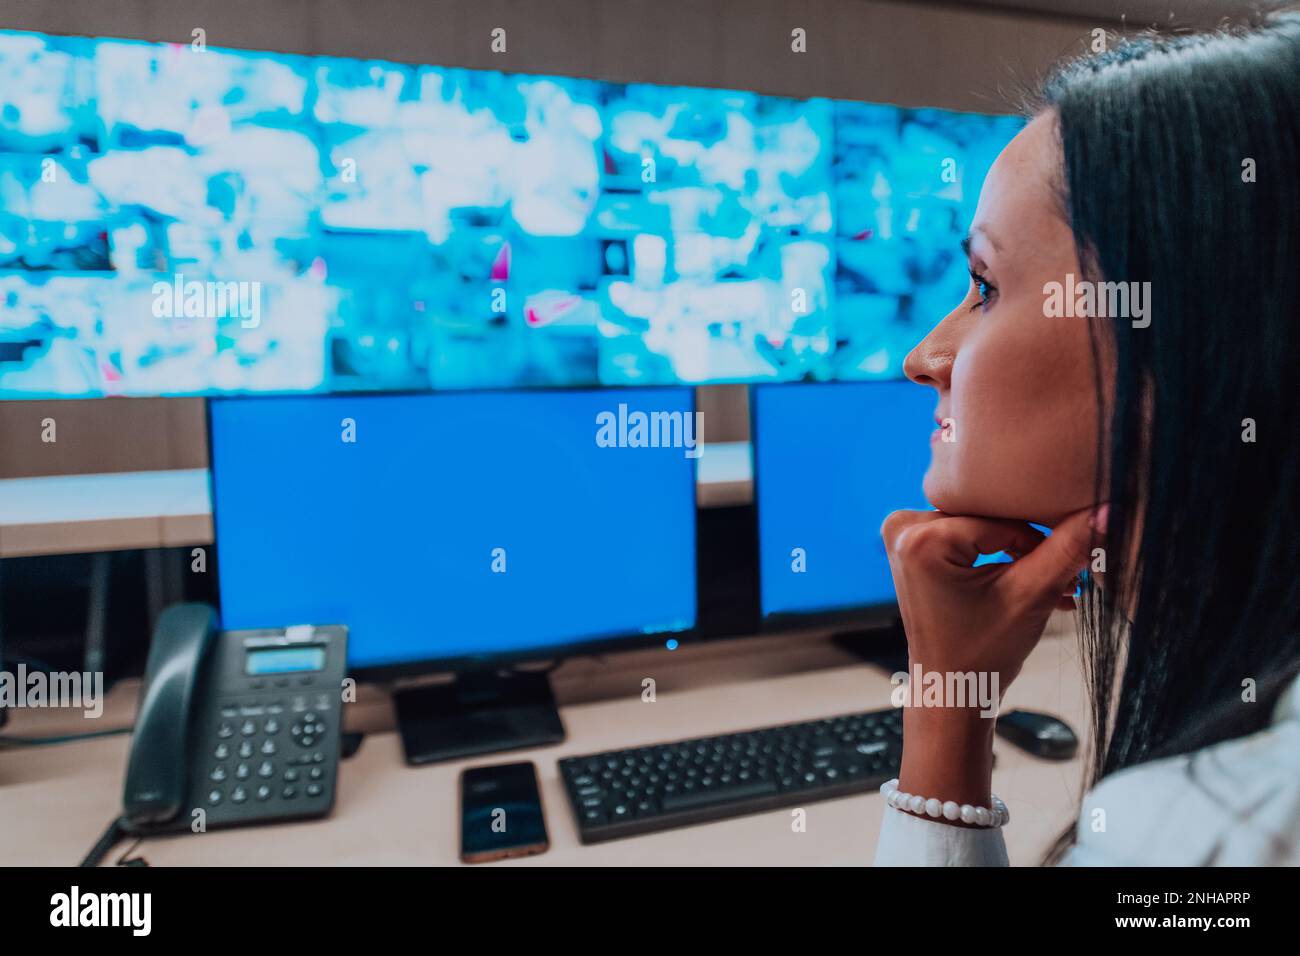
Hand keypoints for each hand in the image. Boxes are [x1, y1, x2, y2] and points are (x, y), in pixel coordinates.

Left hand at [880, 505, 1102, 811]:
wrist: (953, 691)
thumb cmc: (981, 654)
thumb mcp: (1031, 595)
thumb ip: (1069, 549)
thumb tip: (1107, 509)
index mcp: (921, 539)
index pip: (1003, 520)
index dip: (1041, 543)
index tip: (1069, 567)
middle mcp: (903, 530)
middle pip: (990, 519)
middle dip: (1031, 548)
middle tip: (1066, 577)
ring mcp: (903, 538)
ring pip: (983, 527)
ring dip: (1019, 554)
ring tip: (1054, 585)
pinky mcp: (912, 549)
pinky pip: (966, 537)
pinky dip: (996, 556)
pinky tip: (1028, 581)